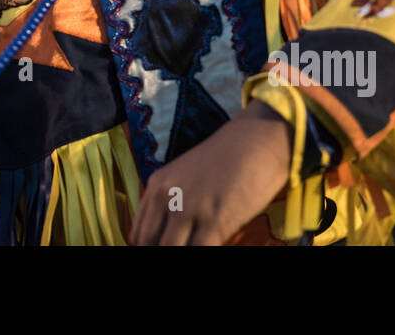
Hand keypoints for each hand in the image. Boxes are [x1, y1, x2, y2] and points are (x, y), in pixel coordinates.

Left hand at [128, 99, 293, 244]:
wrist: (257, 141)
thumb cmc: (226, 161)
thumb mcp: (185, 177)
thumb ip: (171, 204)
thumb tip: (168, 238)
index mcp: (157, 186)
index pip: (137, 234)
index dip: (148, 248)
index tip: (163, 247)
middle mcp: (167, 197)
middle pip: (150, 245)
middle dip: (163, 252)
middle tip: (183, 246)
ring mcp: (189, 209)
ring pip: (171, 250)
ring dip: (183, 252)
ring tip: (198, 244)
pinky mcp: (215, 221)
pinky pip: (200, 251)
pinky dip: (204, 253)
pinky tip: (214, 245)